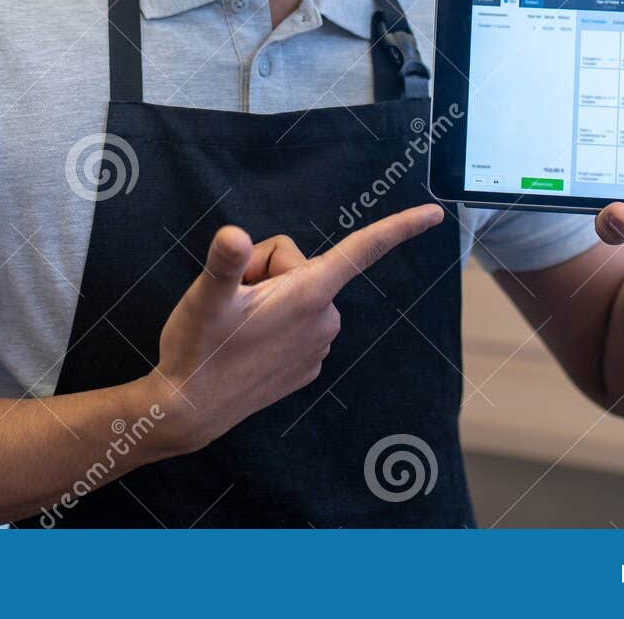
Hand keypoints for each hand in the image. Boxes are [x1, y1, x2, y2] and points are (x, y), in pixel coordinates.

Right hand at [146, 204, 443, 452]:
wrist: (188, 410)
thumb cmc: (198, 349)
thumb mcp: (205, 299)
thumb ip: (225, 262)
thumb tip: (235, 235)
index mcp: (309, 295)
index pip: (362, 249)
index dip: (399, 227)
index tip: (435, 214)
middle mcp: (325, 319)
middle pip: (300, 263)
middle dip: (266, 271)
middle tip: (235, 301)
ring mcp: (318, 346)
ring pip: (297, 292)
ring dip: (268, 299)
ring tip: (237, 326)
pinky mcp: (307, 365)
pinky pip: (296, 320)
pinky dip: (272, 323)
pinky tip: (247, 344)